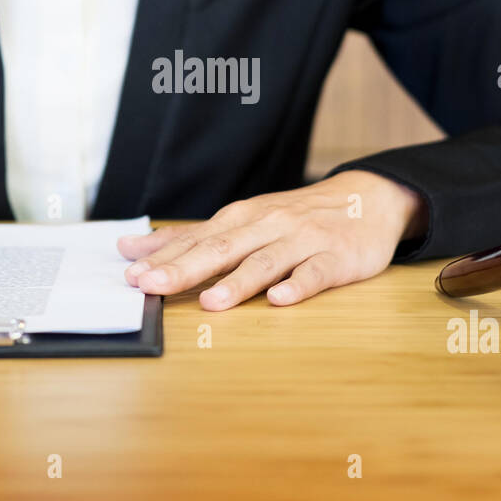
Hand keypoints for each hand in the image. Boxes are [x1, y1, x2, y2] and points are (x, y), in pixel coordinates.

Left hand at [117, 170, 425, 309]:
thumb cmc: (297, 217)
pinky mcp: (336, 258)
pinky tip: (282, 299)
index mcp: (242, 219)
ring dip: (239, 282)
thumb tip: (132, 249)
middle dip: (185, 268)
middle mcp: (268, 226)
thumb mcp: (244, 221)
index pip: (197, 240)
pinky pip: (316, 273)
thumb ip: (190, 238)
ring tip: (212, 302)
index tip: (132, 276)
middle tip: (153, 285)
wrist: (368, 199)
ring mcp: (303, 241)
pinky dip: (299, 284)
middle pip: (223, 248)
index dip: (164, 259)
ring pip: (266, 261)